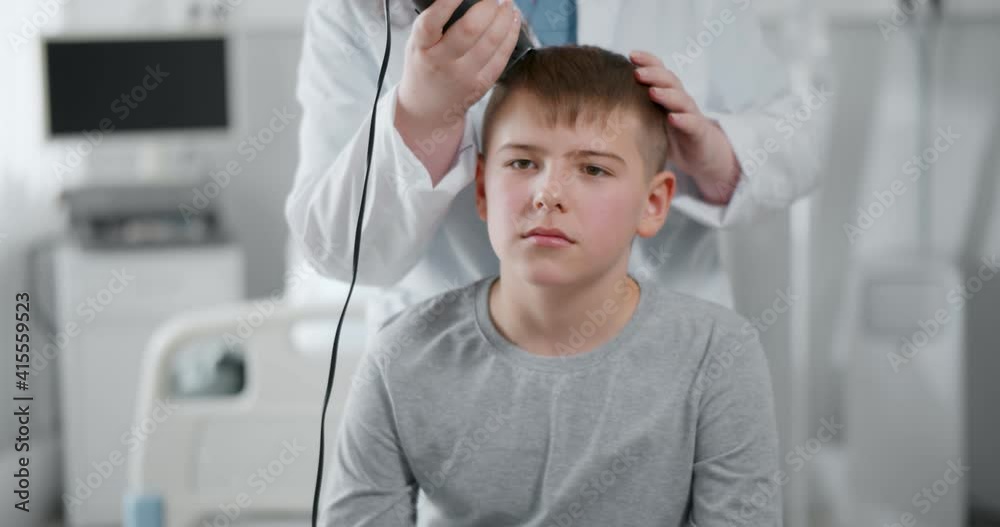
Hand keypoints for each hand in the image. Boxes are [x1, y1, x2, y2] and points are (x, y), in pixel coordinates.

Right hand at [399, 0, 521, 126]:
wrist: (428, 109)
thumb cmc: (425, 65)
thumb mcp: (418, 44)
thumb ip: (433, 23)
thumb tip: (462, 0)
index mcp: (421, 48)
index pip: (431, 23)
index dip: (446, 3)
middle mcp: (442, 62)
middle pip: (469, 30)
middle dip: (487, 6)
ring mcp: (464, 76)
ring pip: (491, 42)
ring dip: (504, 17)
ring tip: (508, 2)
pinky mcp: (482, 84)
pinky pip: (502, 57)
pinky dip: (510, 35)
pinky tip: (513, 20)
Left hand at [629, 50, 740, 204]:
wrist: (700, 153)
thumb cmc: (670, 133)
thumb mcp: (650, 117)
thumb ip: (633, 106)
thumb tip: (603, 100)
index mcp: (667, 93)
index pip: (659, 71)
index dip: (647, 61)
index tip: (630, 55)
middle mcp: (679, 99)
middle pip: (669, 80)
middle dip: (653, 74)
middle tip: (637, 72)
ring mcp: (690, 114)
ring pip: (681, 99)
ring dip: (666, 94)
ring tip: (652, 92)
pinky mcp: (698, 132)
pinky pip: (692, 123)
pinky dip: (682, 119)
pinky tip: (672, 118)